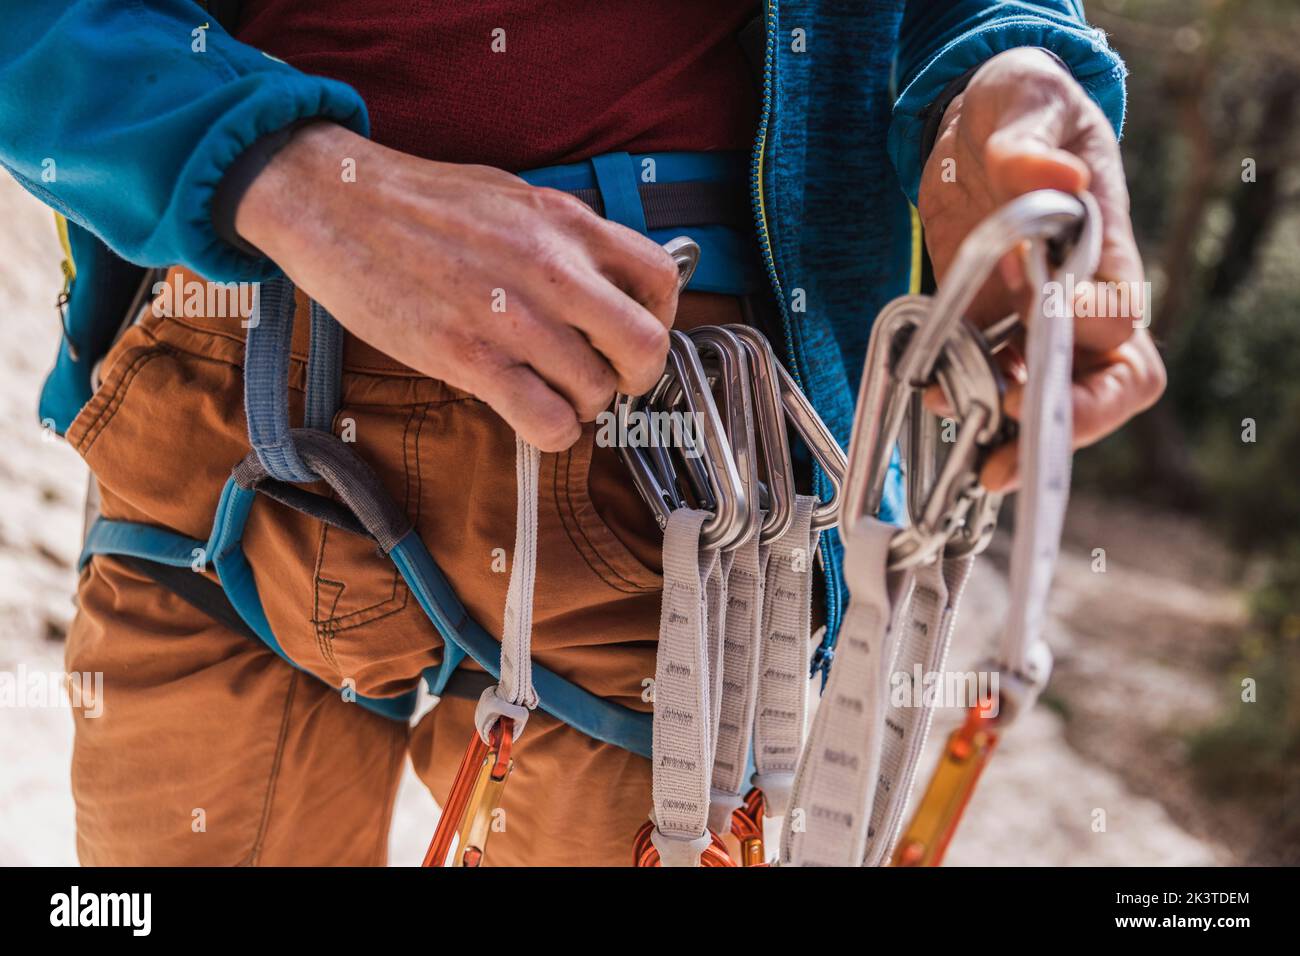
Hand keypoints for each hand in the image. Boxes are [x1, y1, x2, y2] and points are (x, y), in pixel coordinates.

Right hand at [236, 122, 680, 451]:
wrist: (336, 200)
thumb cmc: (417, 200)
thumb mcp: (512, 197)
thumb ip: (564, 238)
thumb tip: (602, 280)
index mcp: (566, 223)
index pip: (662, 280)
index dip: (661, 319)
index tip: (633, 334)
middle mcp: (552, 270)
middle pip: (644, 348)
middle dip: (634, 378)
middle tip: (607, 380)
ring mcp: (512, 317)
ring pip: (595, 393)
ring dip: (581, 405)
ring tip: (550, 392)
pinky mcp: (468, 358)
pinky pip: (545, 421)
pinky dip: (550, 432)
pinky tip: (529, 414)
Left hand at [918, 48, 1165, 489]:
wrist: (981, 117)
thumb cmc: (1024, 107)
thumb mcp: (1028, 107)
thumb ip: (1035, 147)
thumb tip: (1061, 182)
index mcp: (1103, 255)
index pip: (1117, 329)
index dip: (1085, 357)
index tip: (1033, 363)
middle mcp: (1075, 299)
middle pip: (1101, 388)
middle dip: (1061, 431)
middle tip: (1005, 462)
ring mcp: (1029, 317)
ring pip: (1041, 395)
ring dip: (1006, 431)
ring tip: (968, 451)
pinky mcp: (984, 320)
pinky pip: (983, 374)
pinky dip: (960, 395)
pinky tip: (933, 395)